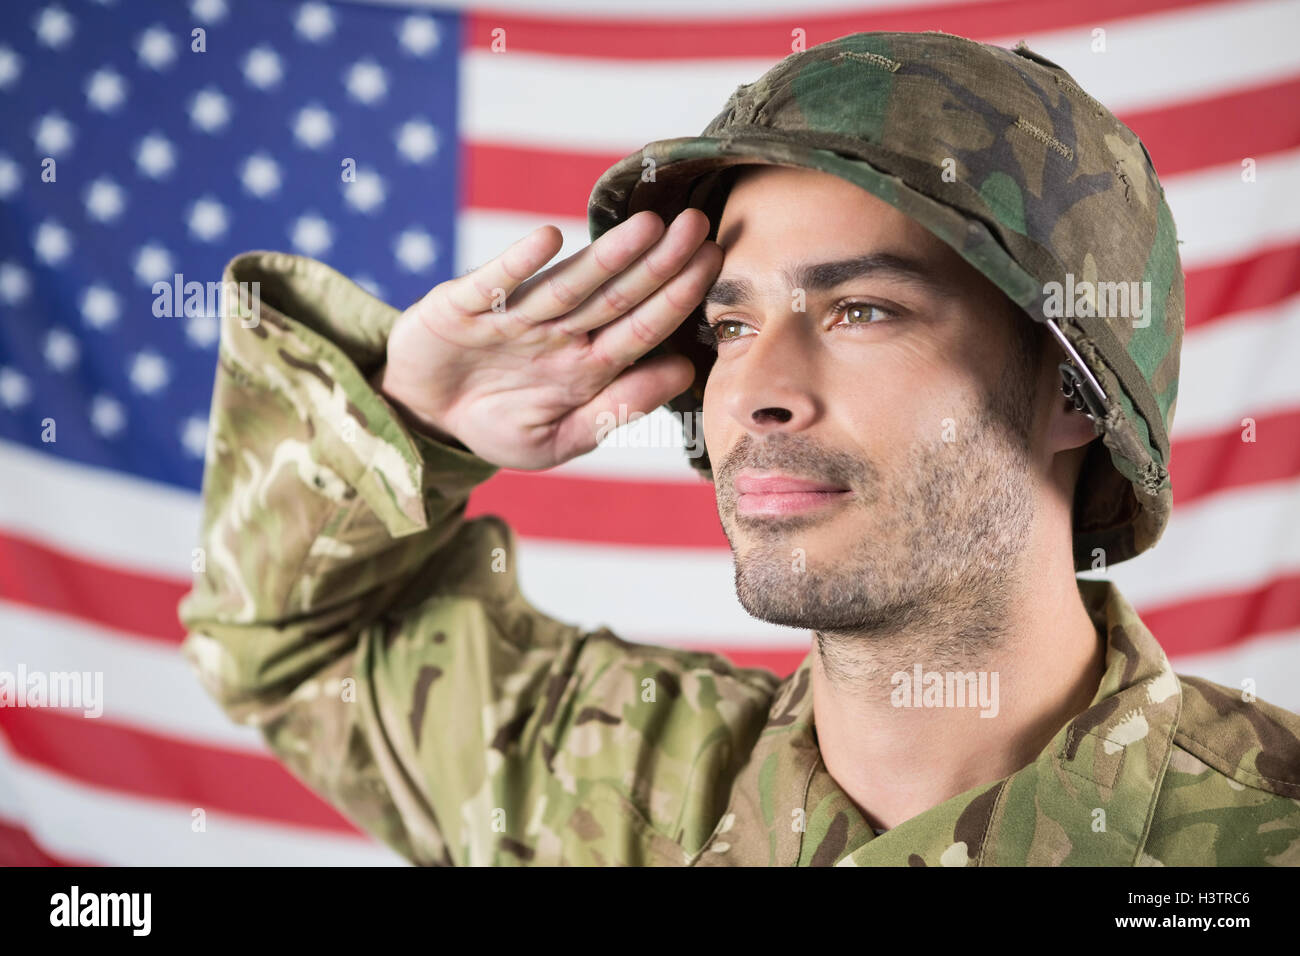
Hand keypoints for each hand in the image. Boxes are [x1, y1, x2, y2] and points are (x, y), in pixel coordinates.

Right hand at [379, 209, 720, 469]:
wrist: (423, 418)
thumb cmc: (498, 424)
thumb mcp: (556, 440)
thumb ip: (614, 411)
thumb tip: (683, 373)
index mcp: (587, 364)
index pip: (643, 327)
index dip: (677, 297)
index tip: (714, 265)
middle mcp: (558, 332)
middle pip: (616, 294)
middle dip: (659, 262)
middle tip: (699, 225)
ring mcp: (513, 316)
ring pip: (567, 284)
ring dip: (606, 256)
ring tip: (647, 226)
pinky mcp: (463, 305)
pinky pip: (493, 284)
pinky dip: (517, 264)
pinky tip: (548, 239)